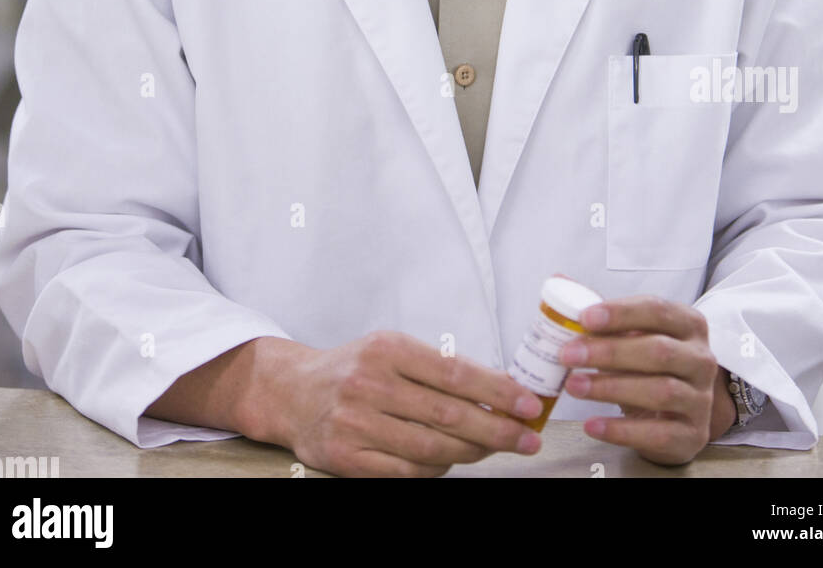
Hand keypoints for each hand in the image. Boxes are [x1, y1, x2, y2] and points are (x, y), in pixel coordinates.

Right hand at [240, 331, 545, 477]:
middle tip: (527, 436)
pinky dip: (438, 469)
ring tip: (498, 447)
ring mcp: (356, 423)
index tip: (529, 403)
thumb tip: (500, 387)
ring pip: (431, 448)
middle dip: (497, 428)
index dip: (498, 391)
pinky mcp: (346, 458)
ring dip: (473, 451)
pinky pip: (406, 472)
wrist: (294, 392)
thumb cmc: (354, 368)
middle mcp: (370, 384)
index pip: (455, 373)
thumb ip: (439, 367)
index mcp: (387, 349)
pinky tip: (455, 460)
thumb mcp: (392, 349)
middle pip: (448, 414)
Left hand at [558, 295, 735, 465]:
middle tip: (568, 354)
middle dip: (609, 351)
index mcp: (688, 324)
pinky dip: (622, 430)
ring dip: (611, 388)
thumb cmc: (649, 365)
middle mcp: (701, 359)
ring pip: (661, 391)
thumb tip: (558, 282)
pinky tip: (592, 425)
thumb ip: (601, 313)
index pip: (656, 310)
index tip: (584, 318)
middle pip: (658, 350)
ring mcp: (701, 399)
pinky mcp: (692, 436)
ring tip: (573, 386)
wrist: (678, 413)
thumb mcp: (632, 334)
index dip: (620, 313)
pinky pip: (659, 434)